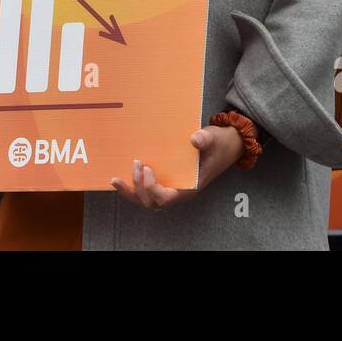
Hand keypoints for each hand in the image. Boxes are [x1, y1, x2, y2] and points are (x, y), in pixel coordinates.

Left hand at [109, 125, 242, 210]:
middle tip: (137, 163)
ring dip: (131, 191)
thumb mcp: (213, 139)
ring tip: (116, 178)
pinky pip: (146, 190)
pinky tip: (120, 177)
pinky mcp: (165, 179)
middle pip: (151, 202)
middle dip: (138, 188)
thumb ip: (205, 140)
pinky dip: (132, 186)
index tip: (148, 169)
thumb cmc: (218, 145)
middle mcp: (177, 191)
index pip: (166, 199)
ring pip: (145, 199)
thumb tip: (194, 139)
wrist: (224, 146)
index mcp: (188, 188)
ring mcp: (170, 187)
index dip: (152, 189)